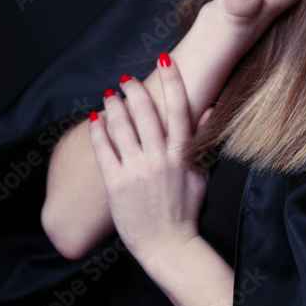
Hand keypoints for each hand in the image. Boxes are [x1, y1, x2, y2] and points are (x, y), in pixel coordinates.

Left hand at [88, 56, 207, 266]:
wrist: (169, 246)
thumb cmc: (186, 211)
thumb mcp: (201, 174)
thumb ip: (202, 140)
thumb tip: (210, 107)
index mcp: (182, 155)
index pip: (179, 108)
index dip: (172, 80)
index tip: (165, 59)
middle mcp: (159, 159)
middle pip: (146, 112)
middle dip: (135, 90)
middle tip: (128, 80)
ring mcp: (137, 171)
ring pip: (122, 127)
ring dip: (114, 105)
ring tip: (111, 94)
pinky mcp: (117, 184)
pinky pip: (104, 151)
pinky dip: (98, 131)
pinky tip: (96, 119)